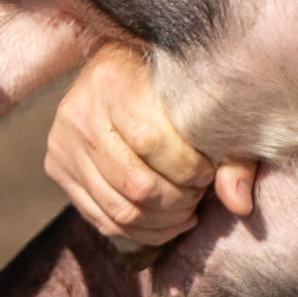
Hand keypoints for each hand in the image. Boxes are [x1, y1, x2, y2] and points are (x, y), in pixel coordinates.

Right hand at [43, 43, 256, 248]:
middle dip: (177, 201)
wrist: (117, 65)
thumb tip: (239, 204)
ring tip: (186, 211)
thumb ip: (230, 151)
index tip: (208, 171)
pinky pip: (101, 220)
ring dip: (161, 222)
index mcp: (111, 81)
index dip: (186, 168)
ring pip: (118, 210)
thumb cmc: (168, 83)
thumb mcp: (203, 103)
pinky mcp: (58, 169)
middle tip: (198, 195)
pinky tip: (166, 222)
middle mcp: (79, 113)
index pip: (149, 141)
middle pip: (134, 183)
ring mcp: (62, 144)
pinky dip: (139, 232)